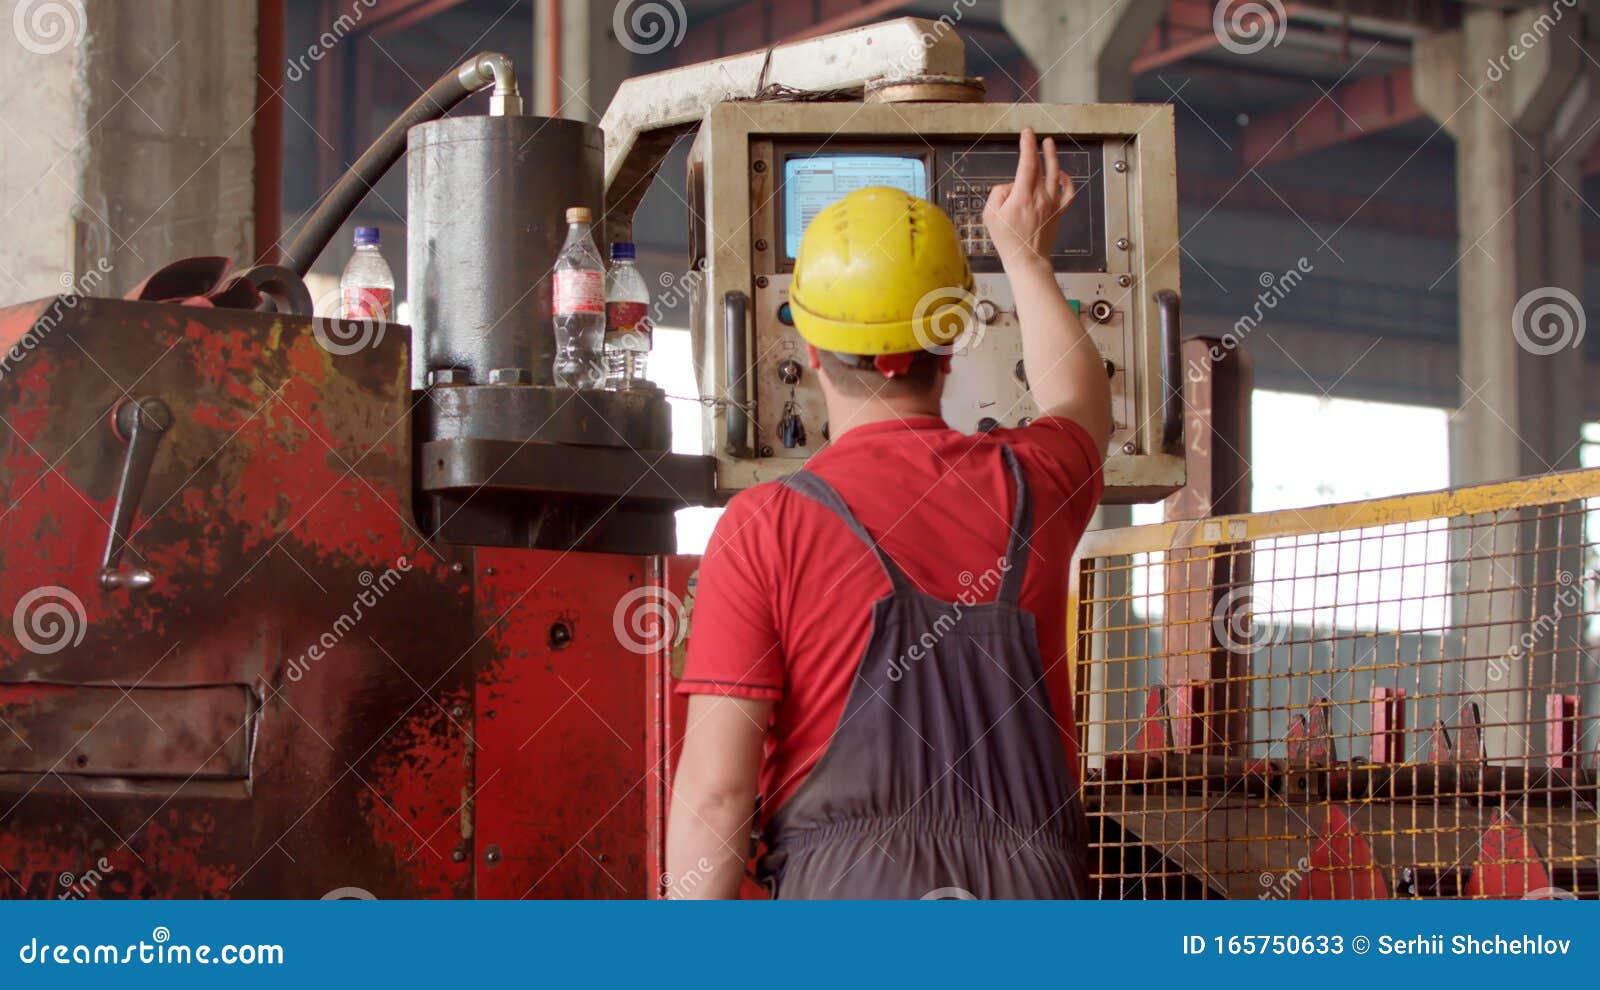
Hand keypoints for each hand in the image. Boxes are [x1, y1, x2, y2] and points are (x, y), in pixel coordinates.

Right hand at [982, 128, 1075, 268]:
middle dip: (1036, 148)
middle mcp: (1040, 197)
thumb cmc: (1008, 241)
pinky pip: (1068, 193)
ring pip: (1055, 174)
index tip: (1026, 133)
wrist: (1027, 260)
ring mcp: (1051, 204)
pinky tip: (1062, 174)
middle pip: (1040, 166)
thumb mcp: (990, 216)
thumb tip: (1011, 186)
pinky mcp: (1058, 212)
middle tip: (1033, 136)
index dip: (1027, 146)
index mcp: (1022, 196)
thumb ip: (998, 194)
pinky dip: (1067, 181)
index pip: (1027, 164)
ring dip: (1052, 157)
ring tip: (1050, 144)